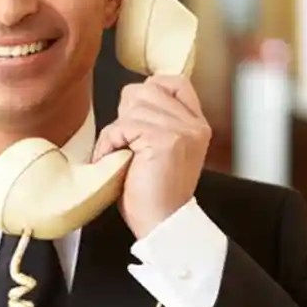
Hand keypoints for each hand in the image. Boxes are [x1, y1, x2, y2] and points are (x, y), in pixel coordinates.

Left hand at [91, 75, 210, 239]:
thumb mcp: (161, 148)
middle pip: (146, 90)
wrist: (162, 224)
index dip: (149, 93)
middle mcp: (193, 124)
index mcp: (196, 124)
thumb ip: (156, 121)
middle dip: (127, 114)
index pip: (173, 82)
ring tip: (119, 155)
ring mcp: (182, 130)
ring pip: (133, 107)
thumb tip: (132, 97)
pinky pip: (123, 126)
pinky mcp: (165, 140)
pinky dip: (110, 144)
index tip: (136, 121)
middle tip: (126, 144)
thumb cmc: (153, 193)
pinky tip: (114, 162)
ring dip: (116, 132)